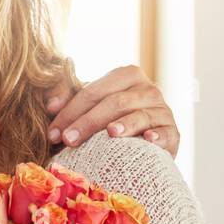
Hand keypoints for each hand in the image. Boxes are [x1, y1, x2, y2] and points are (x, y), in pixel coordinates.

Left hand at [46, 65, 178, 156]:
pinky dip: (158, 135)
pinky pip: (166, 132)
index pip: (95, 90)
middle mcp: (148, 89)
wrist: (142, 147)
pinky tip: (148, 140)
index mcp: (126, 76)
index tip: (53, 132)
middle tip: (68, 140)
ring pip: (141, 115)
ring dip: (125, 124)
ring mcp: (163, 111)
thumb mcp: (88, 107)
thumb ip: (66, 98)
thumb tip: (50, 105)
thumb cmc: (108, 123)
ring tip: (110, 133)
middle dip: (88, 122)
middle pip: (115, 102)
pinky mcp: (173, 133)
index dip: (71, 111)